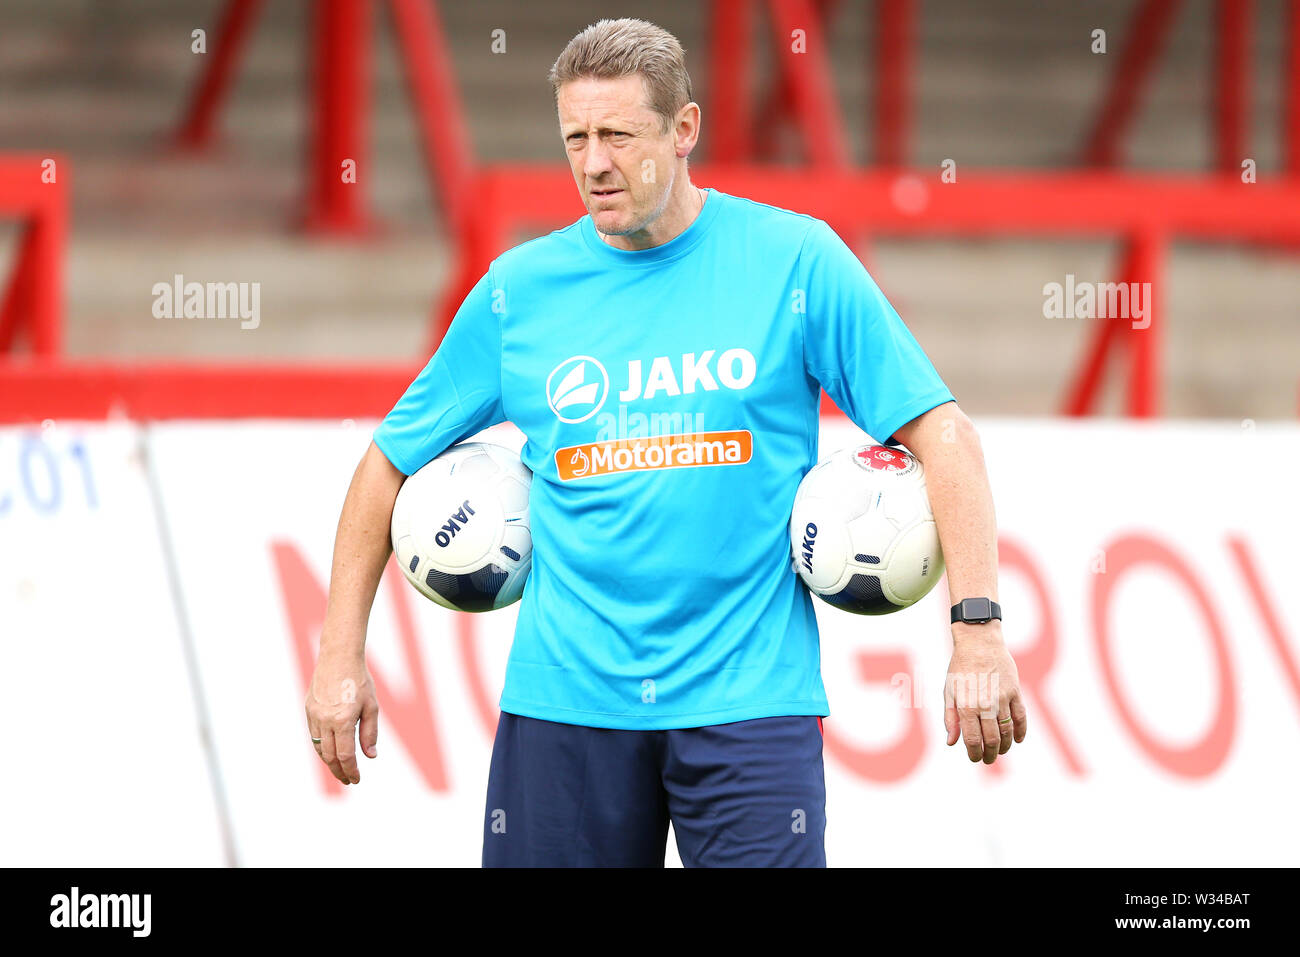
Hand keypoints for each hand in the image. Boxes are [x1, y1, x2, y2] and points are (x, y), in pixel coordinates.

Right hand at [305, 651, 378, 784]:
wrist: (338, 657)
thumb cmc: (359, 681)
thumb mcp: (371, 707)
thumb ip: (370, 733)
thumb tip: (370, 756)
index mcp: (343, 720)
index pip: (345, 755)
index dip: (351, 771)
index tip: (356, 780)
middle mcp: (325, 720)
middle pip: (330, 756)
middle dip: (339, 772)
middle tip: (348, 781)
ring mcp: (314, 715)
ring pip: (319, 747)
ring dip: (329, 762)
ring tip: (340, 769)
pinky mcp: (308, 710)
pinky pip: (314, 735)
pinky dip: (322, 747)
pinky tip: (331, 751)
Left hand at [943, 622, 1026, 763]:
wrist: (979, 643)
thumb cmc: (960, 668)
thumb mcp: (949, 691)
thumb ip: (951, 718)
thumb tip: (952, 743)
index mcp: (967, 705)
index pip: (973, 740)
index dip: (974, 753)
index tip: (974, 758)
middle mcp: (986, 704)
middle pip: (992, 740)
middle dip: (990, 754)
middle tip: (987, 759)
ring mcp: (1003, 698)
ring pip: (1008, 731)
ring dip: (1004, 746)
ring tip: (1000, 750)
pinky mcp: (1015, 691)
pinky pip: (1021, 717)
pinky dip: (1021, 731)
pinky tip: (1016, 739)